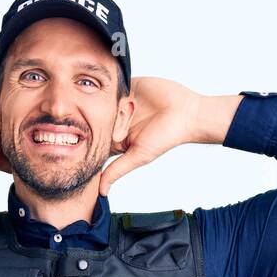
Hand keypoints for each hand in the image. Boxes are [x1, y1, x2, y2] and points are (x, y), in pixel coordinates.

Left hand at [98, 76, 201, 196]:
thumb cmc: (164, 138)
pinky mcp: (129, 85)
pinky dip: (117, 87)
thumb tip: (101, 193)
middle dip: (105, 117)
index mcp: (116, 137)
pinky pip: (114, 84)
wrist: (186, 113)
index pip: (94, 137)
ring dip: (115, 102)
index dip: (91, 136)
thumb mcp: (138, 157)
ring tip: (134, 108)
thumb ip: (117, 171)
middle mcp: (116, 120)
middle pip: (95, 116)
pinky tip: (128, 94)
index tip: (95, 138)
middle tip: (126, 122)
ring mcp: (121, 102)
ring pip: (103, 99)